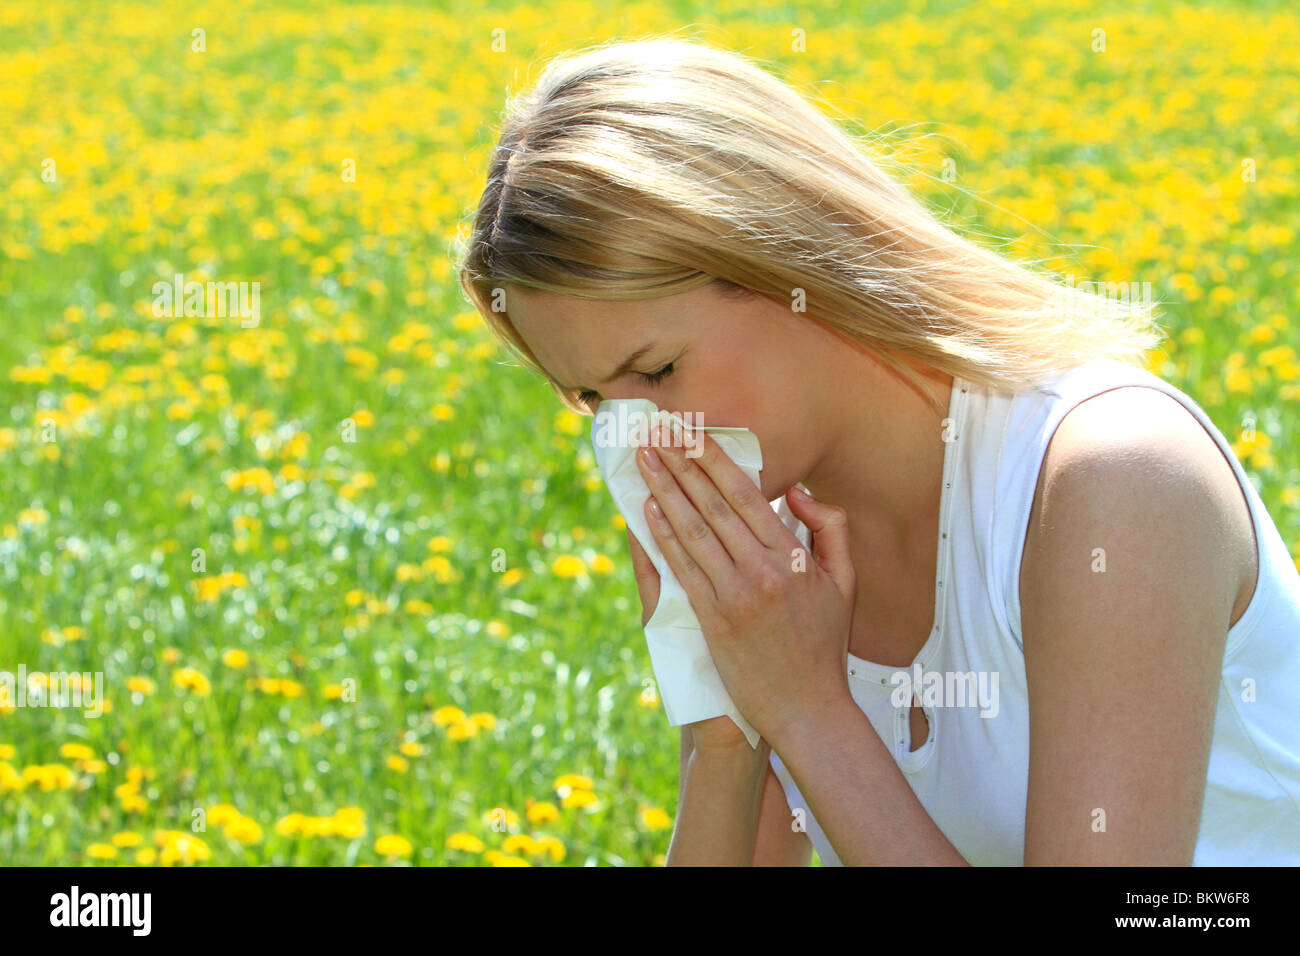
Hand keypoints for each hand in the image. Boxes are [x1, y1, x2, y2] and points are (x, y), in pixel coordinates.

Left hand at [635, 427, 856, 749]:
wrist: (807, 708)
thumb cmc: (825, 644)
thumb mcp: (845, 581)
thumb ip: (830, 527)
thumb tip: (794, 491)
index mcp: (796, 557)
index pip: (748, 495)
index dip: (715, 460)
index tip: (692, 433)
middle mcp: (764, 571)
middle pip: (714, 505)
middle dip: (682, 464)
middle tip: (656, 434)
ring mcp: (736, 596)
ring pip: (693, 531)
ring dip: (665, 491)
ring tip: (645, 461)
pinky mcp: (713, 620)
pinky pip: (683, 569)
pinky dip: (662, 537)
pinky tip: (648, 511)